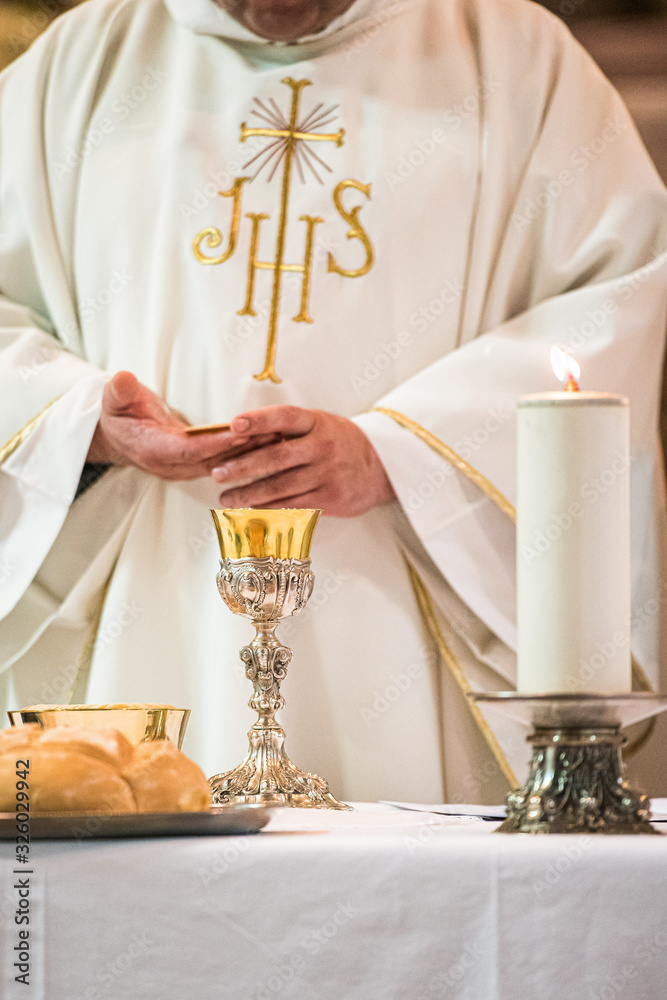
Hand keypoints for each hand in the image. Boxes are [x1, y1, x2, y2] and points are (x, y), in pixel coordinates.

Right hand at [87, 371, 261, 479]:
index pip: (188, 450)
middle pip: (213, 460)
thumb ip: (119, 391)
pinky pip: (224, 463)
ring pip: (223, 465)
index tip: (239, 433)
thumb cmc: (119, 416)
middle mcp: (171, 466)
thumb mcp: (113, 399)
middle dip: (243, 450)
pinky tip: (269, 442)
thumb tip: (122, 379)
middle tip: (273, 433)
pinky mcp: (196, 467)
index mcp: (152, 450)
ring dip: (250, 454)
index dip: (215, 444)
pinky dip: (246, 454)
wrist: (119, 439)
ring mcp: (185, 470)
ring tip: (279, 437)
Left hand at [212, 405, 395, 516]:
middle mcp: (323, 447)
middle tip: (217, 474)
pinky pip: (293, 504)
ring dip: (249, 493)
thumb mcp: (321, 426)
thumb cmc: (340, 444)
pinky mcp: (330, 498)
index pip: (285, 418)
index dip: (258, 420)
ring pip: (280, 486)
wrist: (381, 468)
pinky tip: (251, 508)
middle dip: (242, 466)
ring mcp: (327, 474)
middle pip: (276, 456)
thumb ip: (289, 430)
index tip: (233, 425)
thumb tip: (242, 434)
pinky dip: (269, 507)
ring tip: (226, 498)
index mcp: (318, 423)